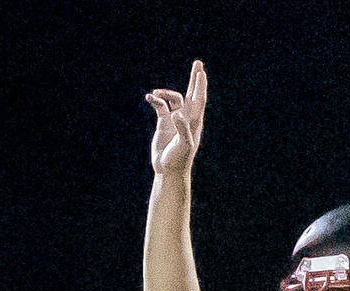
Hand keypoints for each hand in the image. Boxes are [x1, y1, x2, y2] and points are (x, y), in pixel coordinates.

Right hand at [145, 61, 206, 175]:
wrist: (168, 169)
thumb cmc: (179, 159)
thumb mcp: (183, 145)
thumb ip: (182, 129)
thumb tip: (177, 114)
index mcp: (194, 120)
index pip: (199, 98)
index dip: (200, 85)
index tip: (200, 72)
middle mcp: (186, 116)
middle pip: (192, 93)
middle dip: (195, 78)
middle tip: (198, 63)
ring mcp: (175, 119)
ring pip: (173, 99)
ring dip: (165, 93)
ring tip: (155, 94)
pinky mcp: (164, 123)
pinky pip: (160, 107)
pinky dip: (155, 101)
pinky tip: (149, 98)